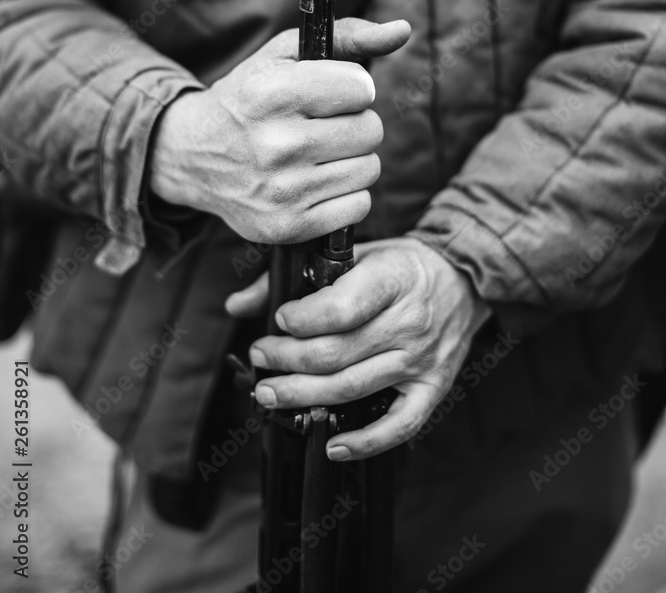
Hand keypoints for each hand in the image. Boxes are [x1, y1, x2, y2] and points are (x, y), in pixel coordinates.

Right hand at [150, 18, 409, 243]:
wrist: (194, 155)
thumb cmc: (250, 97)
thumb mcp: (285, 55)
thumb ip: (348, 36)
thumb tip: (403, 29)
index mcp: (271, 93)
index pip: (362, 89)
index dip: (351, 87)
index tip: (330, 92)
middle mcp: (275, 144)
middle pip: (370, 130)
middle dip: (356, 122)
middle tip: (325, 124)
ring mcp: (281, 191)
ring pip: (369, 169)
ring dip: (353, 159)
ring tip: (319, 153)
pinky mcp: (287, 227)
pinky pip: (359, 207)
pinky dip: (346, 194)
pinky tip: (316, 182)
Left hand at [225, 237, 490, 459]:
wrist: (462, 280)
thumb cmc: (401, 266)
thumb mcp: (356, 253)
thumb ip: (297, 277)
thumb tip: (237, 304)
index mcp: (392, 279)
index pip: (340, 308)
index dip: (301, 319)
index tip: (279, 319)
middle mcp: (409, 323)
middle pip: (337, 353)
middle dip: (287, 359)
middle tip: (260, 357)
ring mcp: (422, 361)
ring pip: (354, 387)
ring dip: (304, 396)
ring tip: (269, 393)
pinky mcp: (432, 389)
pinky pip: (400, 426)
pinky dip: (366, 442)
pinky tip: (332, 445)